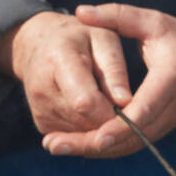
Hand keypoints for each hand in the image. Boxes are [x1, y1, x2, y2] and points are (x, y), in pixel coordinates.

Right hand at [0, 10, 132, 135]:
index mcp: (58, 60)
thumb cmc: (79, 38)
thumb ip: (114, 69)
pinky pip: (77, 138)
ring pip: (83, 134)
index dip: (114, 114)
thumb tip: (126, 102)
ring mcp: (39, 110)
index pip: (86, 102)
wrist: (38, 45)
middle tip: (130, 110)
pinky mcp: (43, 125)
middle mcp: (42, 89)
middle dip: (113, 123)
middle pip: (86, 123)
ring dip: (104, 128)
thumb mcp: (103, 39)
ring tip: (112, 105)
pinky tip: (98, 111)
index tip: (136, 111)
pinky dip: (92, 130)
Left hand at [41, 4, 175, 157]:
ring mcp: (166, 122)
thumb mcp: (152, 21)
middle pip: (132, 136)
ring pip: (130, 145)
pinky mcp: (159, 128)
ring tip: (58, 147)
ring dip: (94, 150)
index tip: (94, 137)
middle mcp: (170, 107)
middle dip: (93, 144)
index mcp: (170, 78)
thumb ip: (116, 16)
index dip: (120, 126)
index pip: (144, 109)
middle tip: (56, 145)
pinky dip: (105, 147)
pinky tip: (77, 144)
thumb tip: (80, 11)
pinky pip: (131, 144)